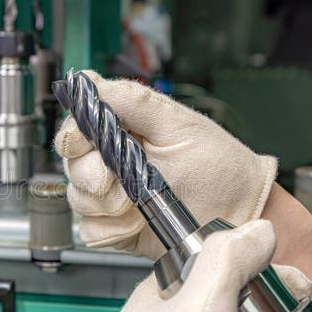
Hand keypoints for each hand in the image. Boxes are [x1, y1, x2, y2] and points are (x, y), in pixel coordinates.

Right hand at [54, 72, 276, 259]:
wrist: (240, 211)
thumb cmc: (219, 165)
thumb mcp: (178, 124)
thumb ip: (132, 101)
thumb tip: (89, 79)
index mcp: (121, 130)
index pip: (74, 129)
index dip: (74, 137)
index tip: (89, 145)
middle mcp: (110, 161)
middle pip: (71, 166)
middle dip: (93, 176)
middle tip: (119, 181)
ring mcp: (111, 196)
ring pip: (78, 201)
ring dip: (108, 205)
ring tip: (139, 203)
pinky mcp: (115, 227)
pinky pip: (91, 231)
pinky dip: (113, 230)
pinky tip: (139, 222)